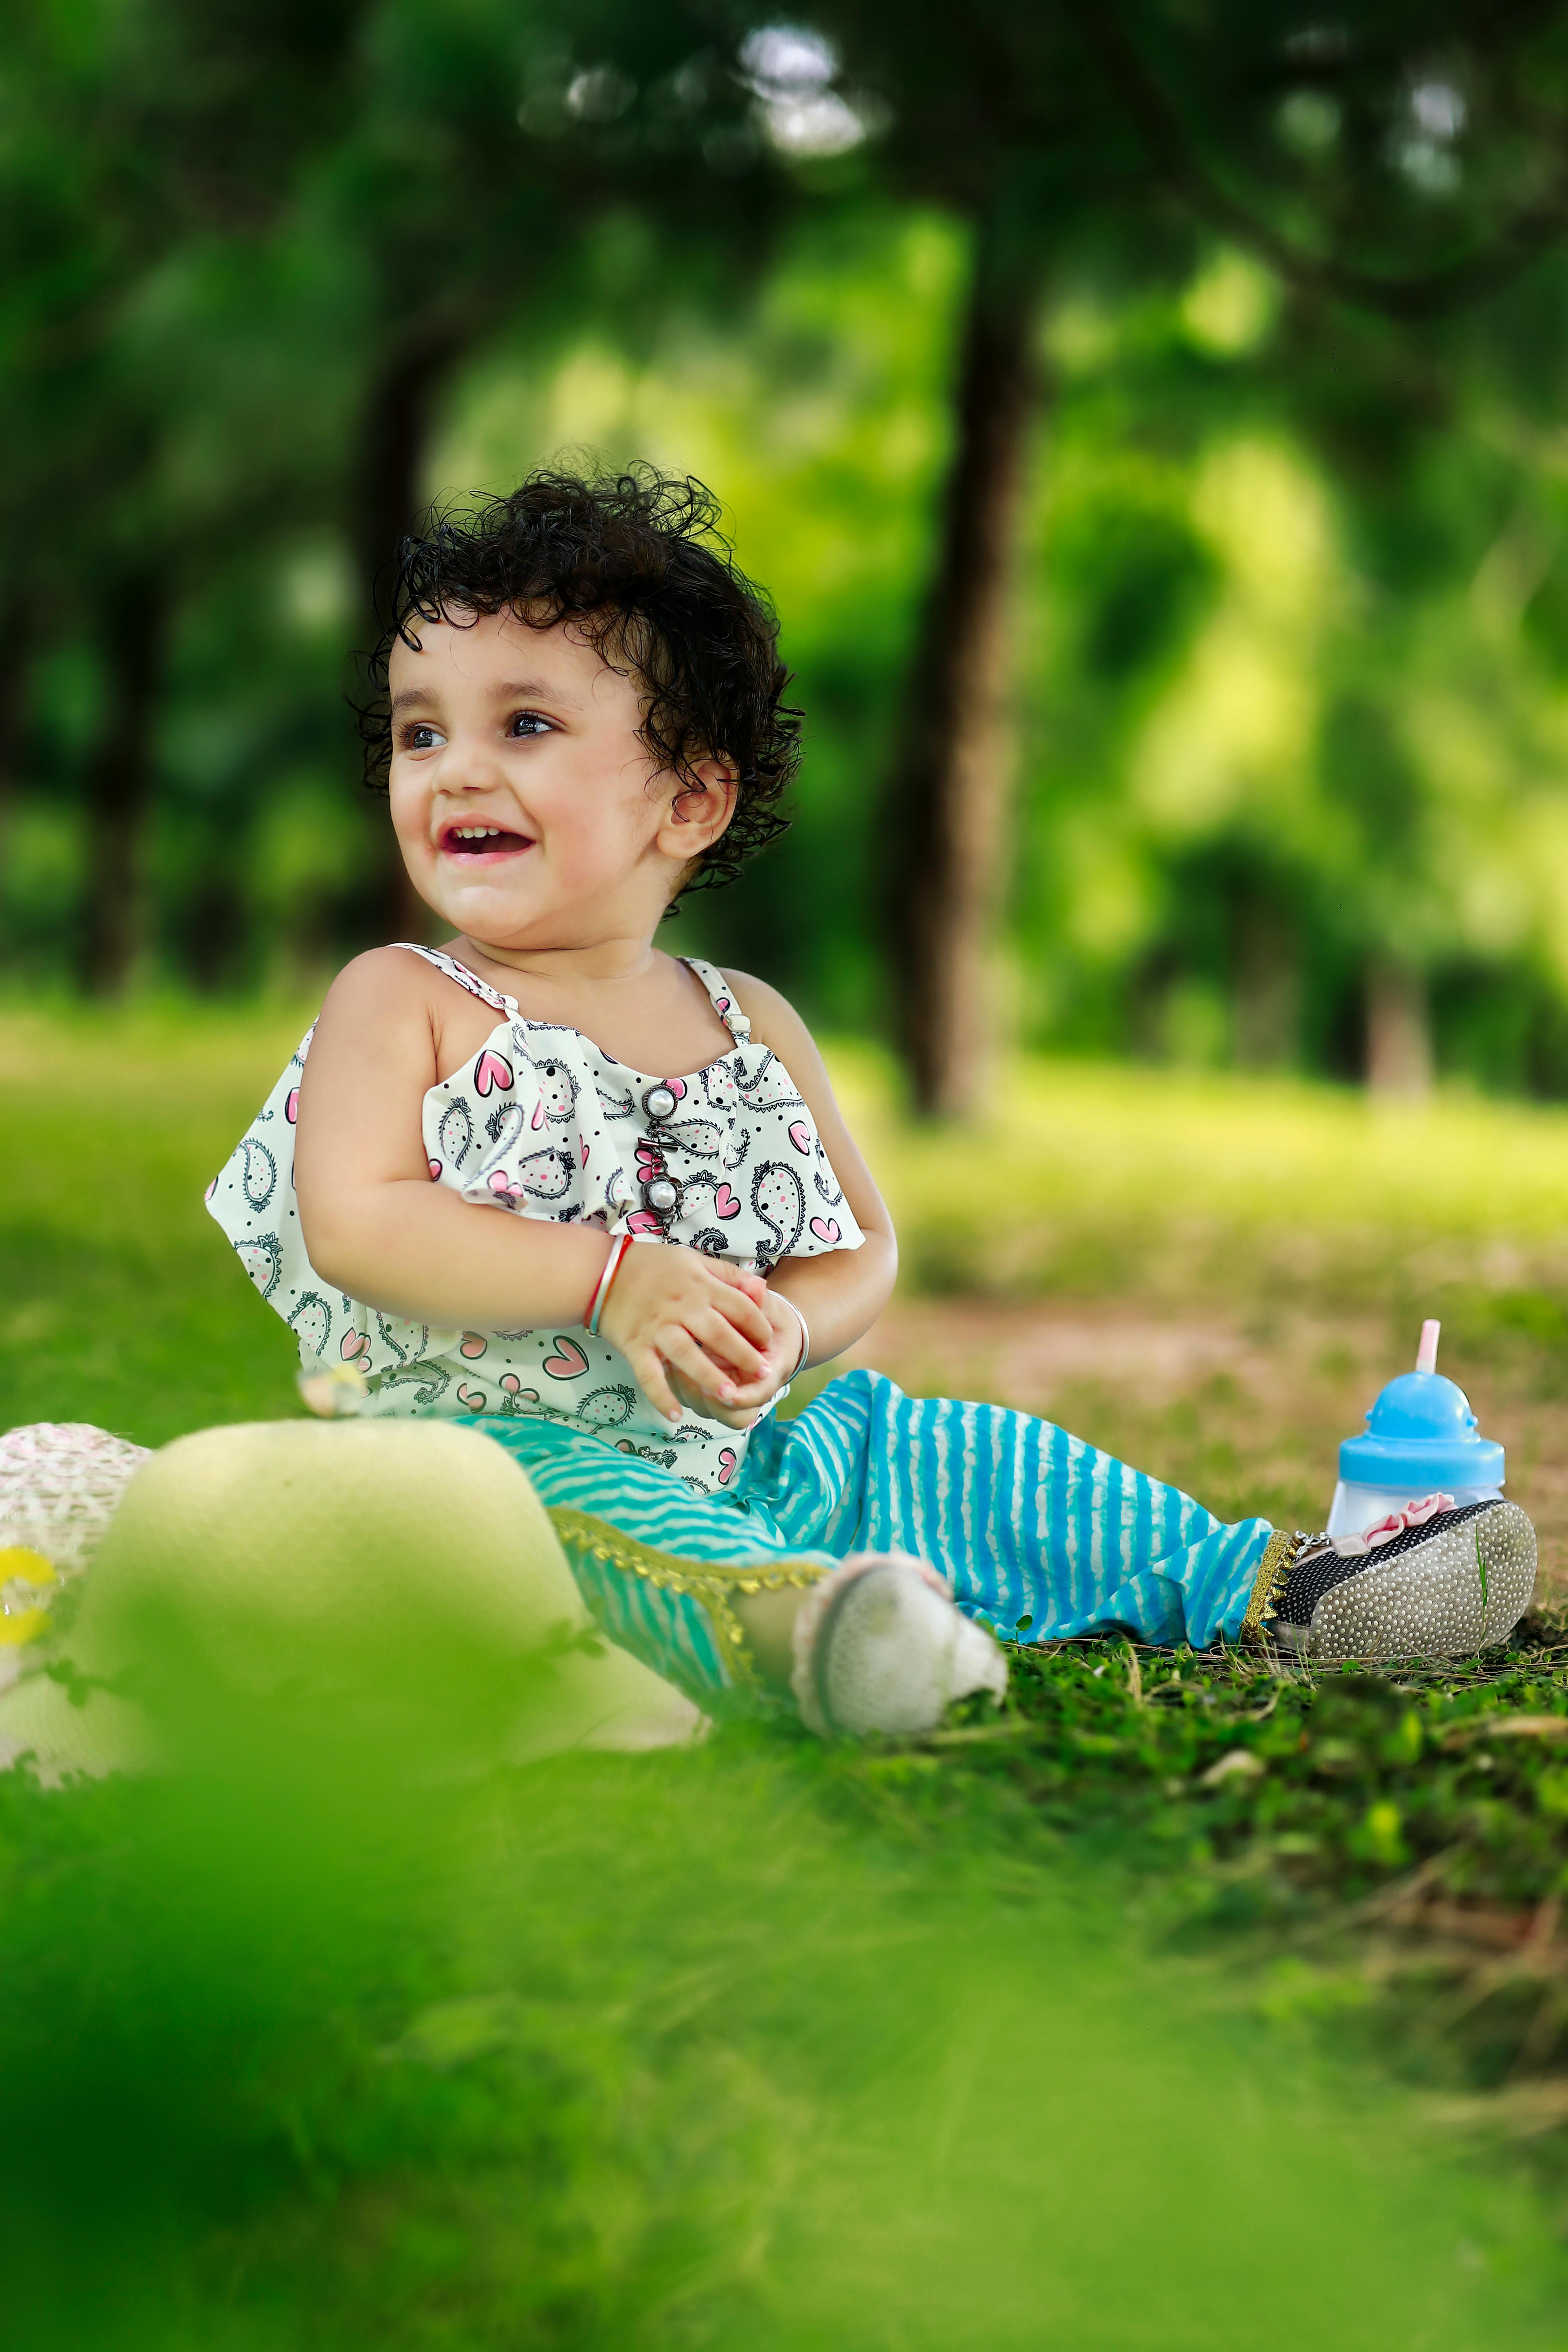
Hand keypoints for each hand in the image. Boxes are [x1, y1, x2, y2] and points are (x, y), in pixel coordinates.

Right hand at [598, 1243, 773, 1426]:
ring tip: (730, 1396)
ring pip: (687, 1356)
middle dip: (743, 1356)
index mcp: (700, 1286)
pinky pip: (649, 1374)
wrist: (602, 1271)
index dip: (758, 1325)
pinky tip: (676, 1415)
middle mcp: (682, 1308)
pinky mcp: (635, 1345)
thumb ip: (729, 1276)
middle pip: (719, 1334)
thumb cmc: (653, 1266)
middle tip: (763, 1375)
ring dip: (709, 1378)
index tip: (767, 1342)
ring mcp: (657, 1329)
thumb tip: (762, 1288)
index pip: (739, 1307)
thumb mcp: (695, 1261)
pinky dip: (661, 1396)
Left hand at [667, 1288, 801, 1429]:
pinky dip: (676, 1392)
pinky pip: (691, 1402)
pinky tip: (668, 1370)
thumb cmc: (767, 1321)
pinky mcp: (707, 1392)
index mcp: (770, 1371)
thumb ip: (760, 1300)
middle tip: (694, 1377)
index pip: (759, 1395)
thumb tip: (756, 1286)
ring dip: (691, 1394)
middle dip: (713, 1400)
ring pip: (708, 1410)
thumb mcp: (768, 1309)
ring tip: (676, 1367)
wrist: (771, 1333)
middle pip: (732, 1416)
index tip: (728, 1392)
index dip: (744, 1397)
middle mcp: (748, 1390)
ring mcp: (726, 1394)